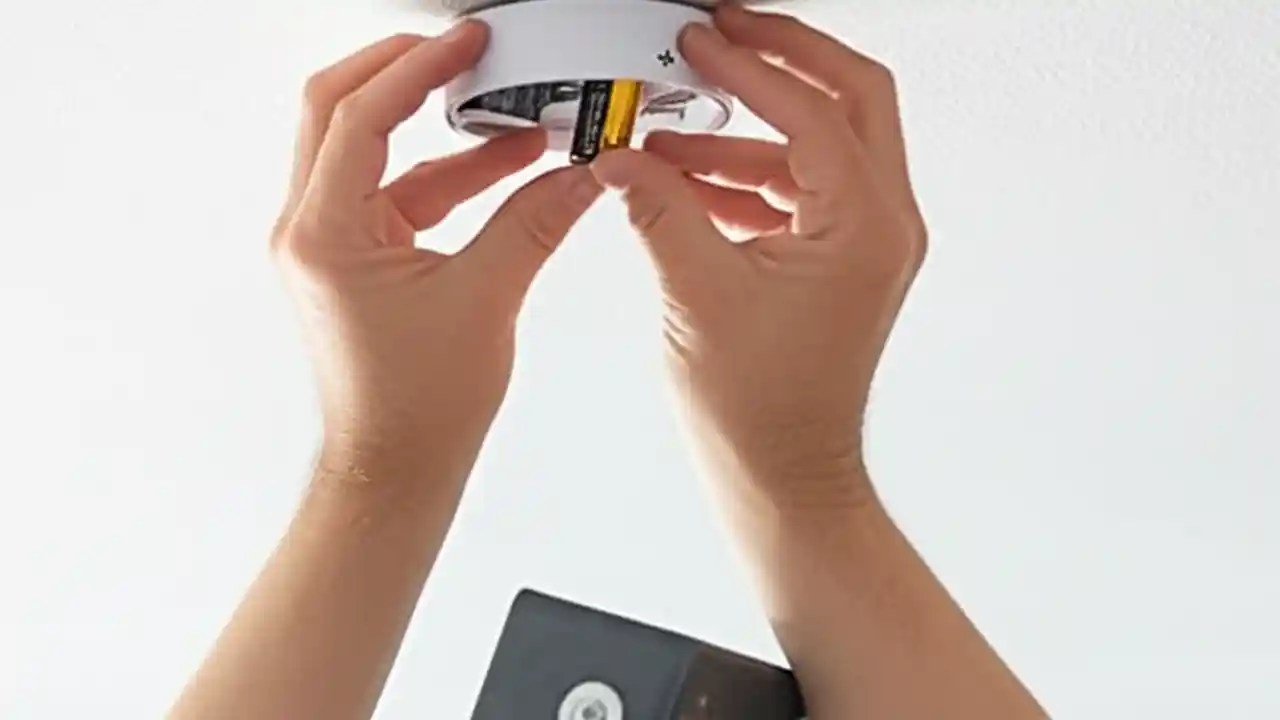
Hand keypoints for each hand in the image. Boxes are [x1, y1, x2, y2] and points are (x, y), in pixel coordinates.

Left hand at [272, 25, 601, 481]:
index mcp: (324, 234)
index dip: (417, 69)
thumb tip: (579, 174)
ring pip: (373, 153)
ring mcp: (331, 244)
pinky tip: (505, 167)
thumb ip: (534, 223)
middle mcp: (312, 230)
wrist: (395, 468)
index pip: (360, 116)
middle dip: (403, 74)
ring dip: (439, 129)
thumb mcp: (486, 301)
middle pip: (341, 113)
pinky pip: (398, 195)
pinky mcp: (357, 260)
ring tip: (512, 114)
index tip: (466, 43)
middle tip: (464, 50)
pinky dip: (448, 176)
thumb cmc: (417, 409)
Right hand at [592, 7, 926, 505]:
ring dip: (745, 129)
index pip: (814, 111)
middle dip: (782, 61)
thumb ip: (658, 209)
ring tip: (670, 127)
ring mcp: (862, 243)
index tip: (700, 43)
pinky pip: (794, 192)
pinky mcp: (835, 261)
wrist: (785, 478)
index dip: (750, 68)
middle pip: (849, 100)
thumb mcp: (697, 295)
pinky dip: (742, 175)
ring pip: (815, 147)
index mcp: (865, 228)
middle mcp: (881, 227)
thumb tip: (621, 154)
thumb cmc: (762, 413)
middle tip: (721, 35)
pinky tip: (682, 176)